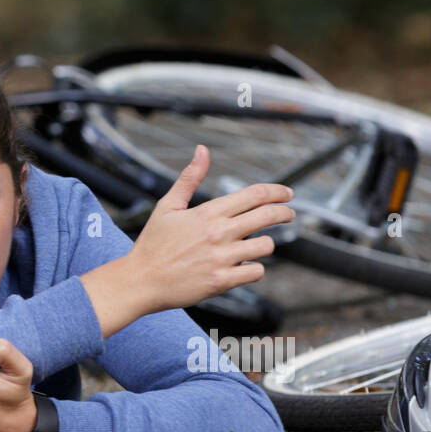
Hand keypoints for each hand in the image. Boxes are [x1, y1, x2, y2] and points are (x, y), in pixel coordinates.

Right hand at [125, 143, 293, 311]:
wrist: (140, 281)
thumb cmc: (153, 243)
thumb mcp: (167, 206)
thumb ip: (189, 178)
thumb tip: (202, 150)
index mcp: (208, 212)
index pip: (254, 195)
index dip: (277, 191)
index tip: (287, 193)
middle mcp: (219, 233)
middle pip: (267, 216)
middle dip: (285, 213)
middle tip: (289, 214)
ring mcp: (222, 258)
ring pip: (266, 246)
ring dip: (265, 244)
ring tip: (255, 245)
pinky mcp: (222, 281)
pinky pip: (255, 272)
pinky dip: (253, 268)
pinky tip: (243, 266)